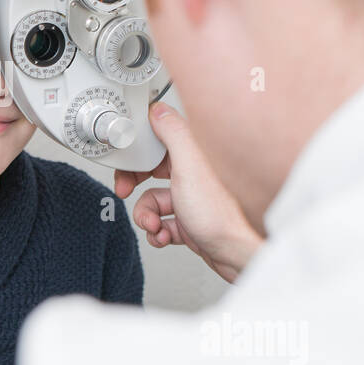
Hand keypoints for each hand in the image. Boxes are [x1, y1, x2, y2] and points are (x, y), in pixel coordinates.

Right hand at [114, 102, 262, 283]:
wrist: (238, 256)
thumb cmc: (222, 214)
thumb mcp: (189, 166)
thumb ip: (173, 133)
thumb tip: (158, 108)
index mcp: (195, 153)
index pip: (159, 140)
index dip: (139, 149)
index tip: (126, 159)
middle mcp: (195, 173)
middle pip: (152, 171)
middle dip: (136, 185)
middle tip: (125, 190)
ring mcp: (192, 199)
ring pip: (154, 201)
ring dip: (147, 215)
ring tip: (154, 225)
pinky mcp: (191, 221)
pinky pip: (163, 222)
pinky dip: (158, 231)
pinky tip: (164, 236)